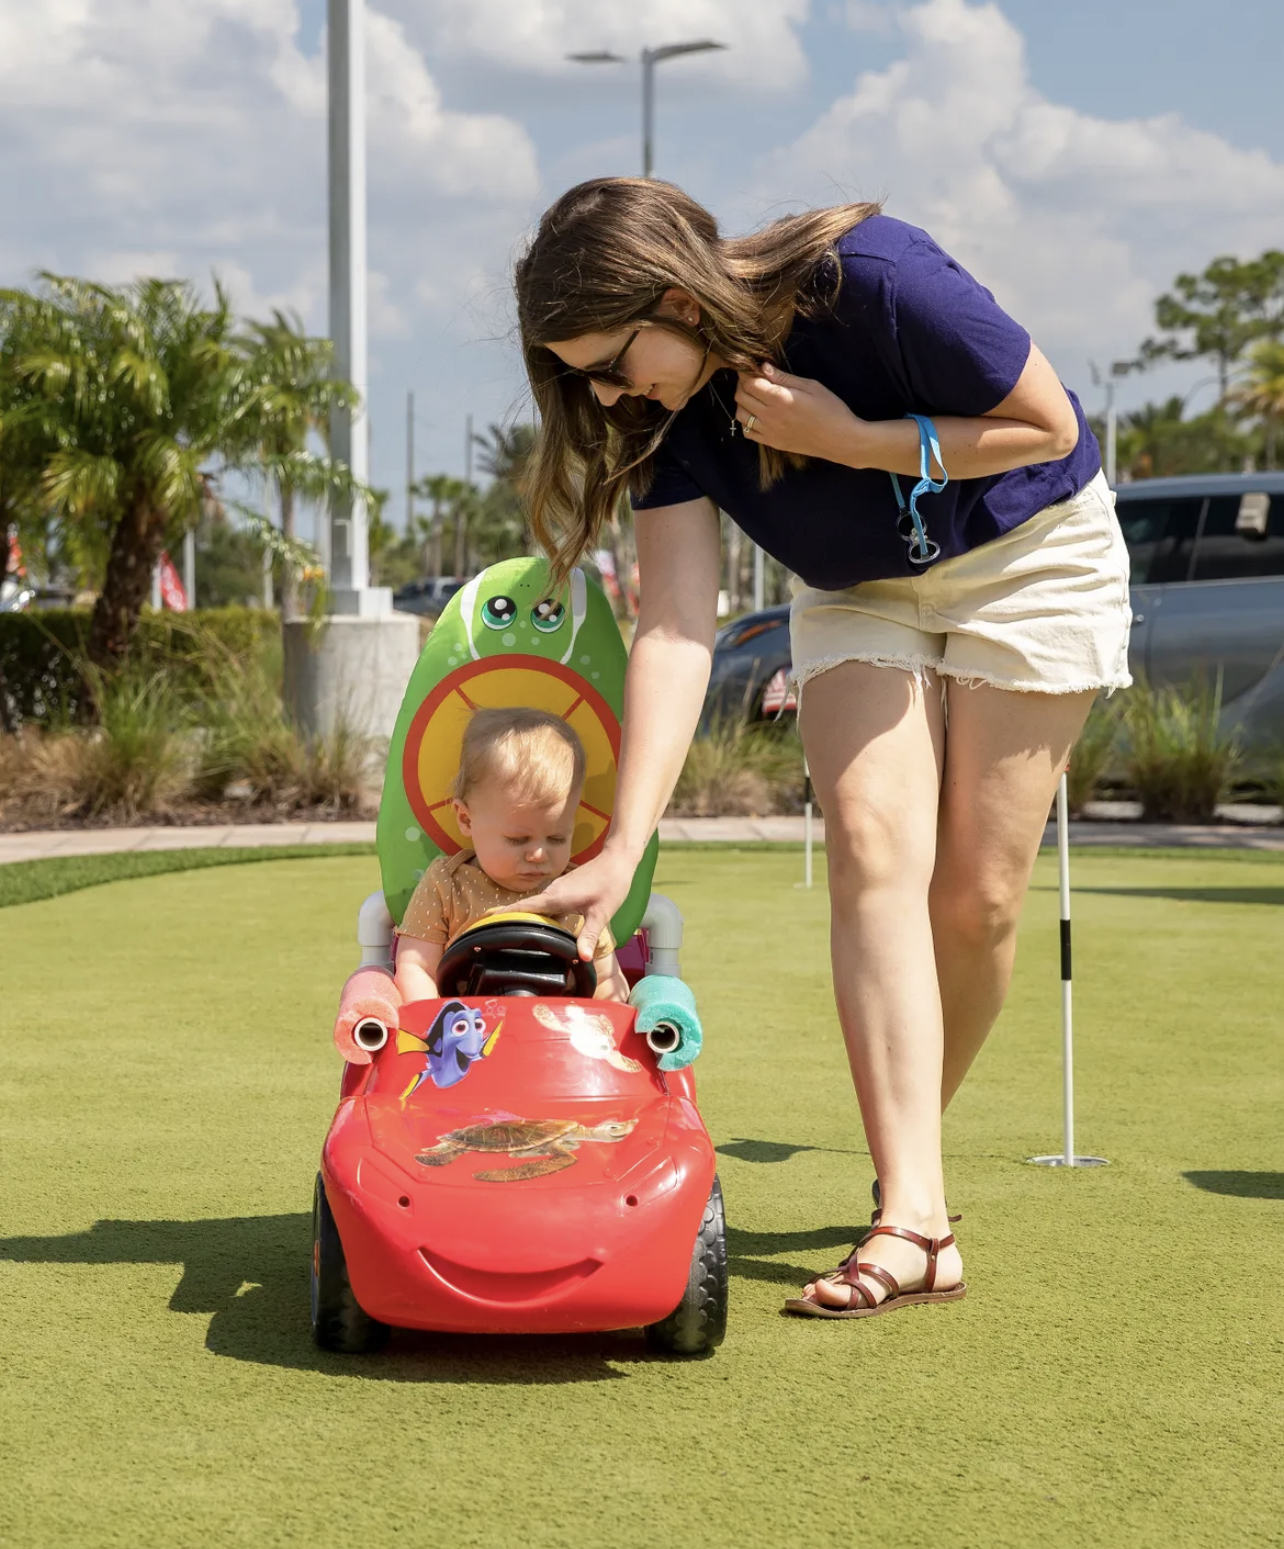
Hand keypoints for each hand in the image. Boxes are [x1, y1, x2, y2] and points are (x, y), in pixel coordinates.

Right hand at [508, 845, 638, 962]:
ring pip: (538, 908)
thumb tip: (581, 958)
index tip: (484, 921)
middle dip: (513, 923)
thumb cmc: (610, 885)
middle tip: (498, 941)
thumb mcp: (601, 913)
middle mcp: (551, 892)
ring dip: (529, 921)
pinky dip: (544, 918)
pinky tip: (548, 931)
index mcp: (555, 897)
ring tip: (519, 940)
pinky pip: (547, 906)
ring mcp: (557, 889)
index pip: (522, 907)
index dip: (503, 914)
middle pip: (526, 910)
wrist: (617, 861)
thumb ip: (589, 935)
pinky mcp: (564, 890)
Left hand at [735, 362, 864, 463]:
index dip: (746, 372)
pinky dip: (746, 420)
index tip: (750, 367)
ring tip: (755, 396)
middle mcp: (770, 416)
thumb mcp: (811, 386)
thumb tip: (763, 367)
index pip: (749, 383)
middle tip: (753, 379)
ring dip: (742, 402)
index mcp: (780, 399)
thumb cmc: (831, 409)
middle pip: (740, 397)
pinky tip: (757, 414)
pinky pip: (747, 432)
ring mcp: (769, 432)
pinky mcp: (771, 443)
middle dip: (742, 384)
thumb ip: (784, 378)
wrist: (840, 440)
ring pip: (740, 414)